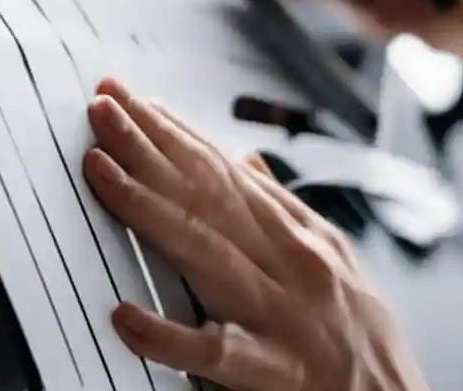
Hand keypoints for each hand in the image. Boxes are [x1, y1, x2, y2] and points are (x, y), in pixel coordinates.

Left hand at [83, 78, 428, 390]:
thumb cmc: (363, 339)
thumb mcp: (334, 261)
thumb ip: (283, 211)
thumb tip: (247, 160)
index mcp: (300, 236)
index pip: (224, 172)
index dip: (174, 132)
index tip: (129, 99)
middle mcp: (293, 264)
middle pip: (207, 195)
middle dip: (150, 147)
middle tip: (102, 108)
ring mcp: (283, 316)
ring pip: (205, 252)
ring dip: (146, 207)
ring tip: (99, 170)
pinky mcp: (276, 372)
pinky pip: (216, 352)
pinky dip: (169, 335)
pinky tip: (125, 317)